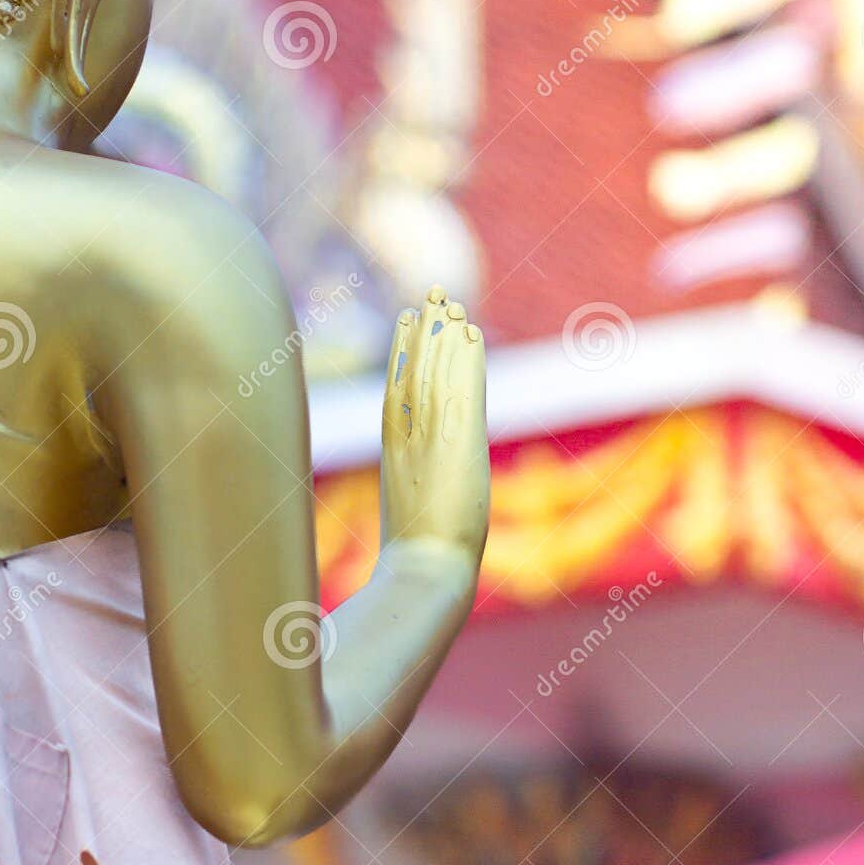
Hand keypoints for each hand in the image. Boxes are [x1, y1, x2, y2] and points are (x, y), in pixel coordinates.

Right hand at [380, 286, 489, 571]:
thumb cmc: (413, 558)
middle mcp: (407, 436)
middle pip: (414, 370)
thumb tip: (416, 496)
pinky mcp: (458, 443)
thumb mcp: (406, 512)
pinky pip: (461, 389)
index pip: (398, 387)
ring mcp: (430, 438)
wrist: (423, 570)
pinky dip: (466, 359)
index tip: (411, 320)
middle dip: (425, 330)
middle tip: (434, 294)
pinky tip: (471, 335)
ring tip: (451, 302)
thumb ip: (411, 488)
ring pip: (435, 371)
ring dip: (445, 334)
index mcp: (392, 450)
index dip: (404, 351)